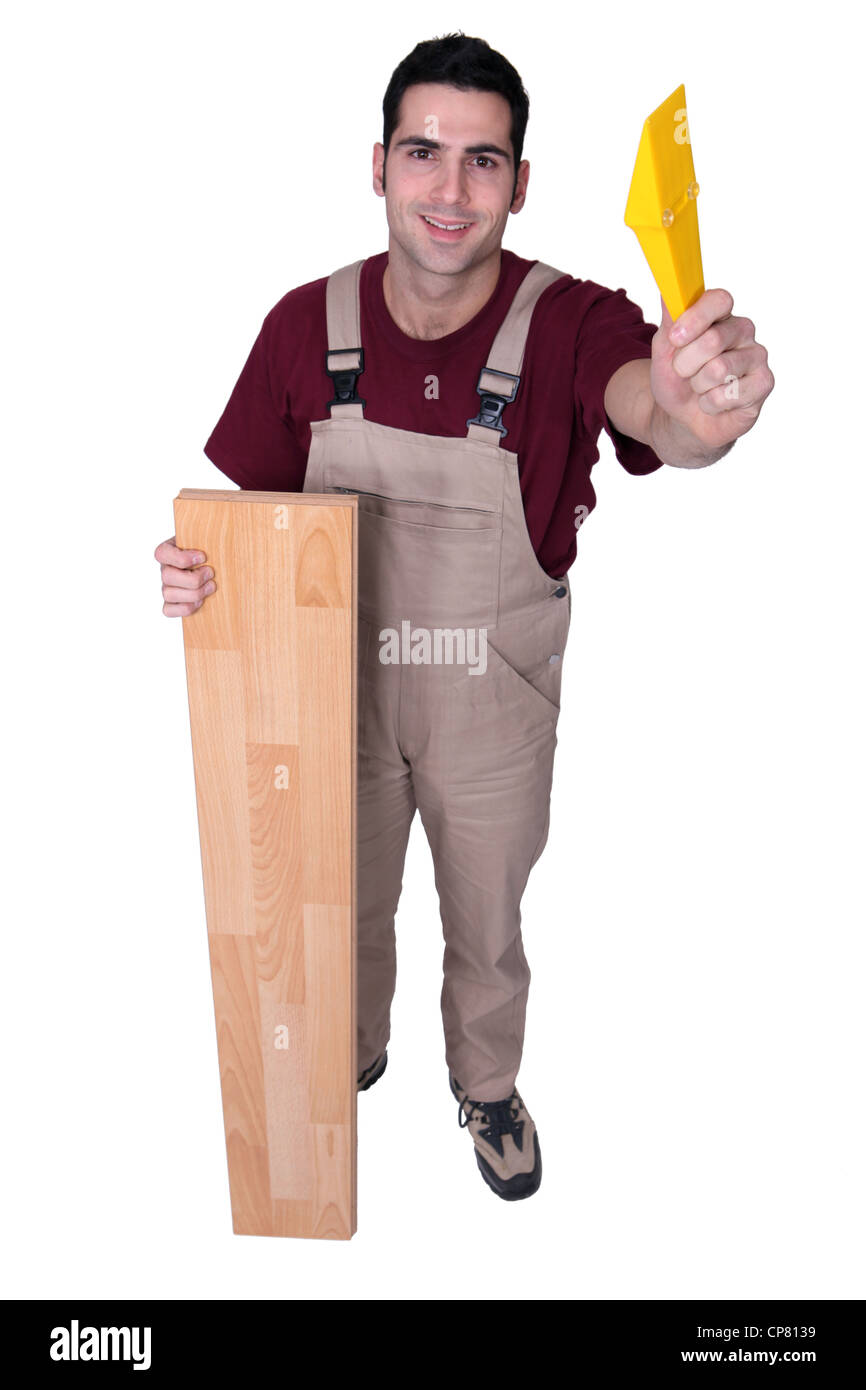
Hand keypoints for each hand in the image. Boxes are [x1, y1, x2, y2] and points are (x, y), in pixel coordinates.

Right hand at [155, 535, 214, 616]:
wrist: (215, 568)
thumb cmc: (211, 551)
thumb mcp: (209, 539)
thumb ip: (210, 535)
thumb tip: (222, 532)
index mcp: (169, 550)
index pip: (162, 554)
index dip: (182, 558)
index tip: (203, 557)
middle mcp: (165, 569)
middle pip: (167, 576)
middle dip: (194, 578)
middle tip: (211, 574)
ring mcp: (166, 587)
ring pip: (169, 594)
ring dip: (194, 593)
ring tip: (211, 587)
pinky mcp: (171, 603)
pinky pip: (168, 610)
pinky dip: (185, 608)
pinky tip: (201, 602)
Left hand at [650, 289, 773, 452]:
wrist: (683, 417)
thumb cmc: (677, 379)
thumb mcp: (664, 349)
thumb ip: (670, 319)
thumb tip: (669, 289)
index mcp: (720, 315)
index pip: (719, 300)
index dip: (696, 318)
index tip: (675, 337)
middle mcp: (743, 330)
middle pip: (713, 339)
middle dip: (686, 363)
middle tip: (683, 372)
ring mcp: (757, 356)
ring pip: (719, 369)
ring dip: (698, 386)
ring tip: (700, 388)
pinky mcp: (764, 383)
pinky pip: (728, 394)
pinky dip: (710, 404)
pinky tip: (713, 403)